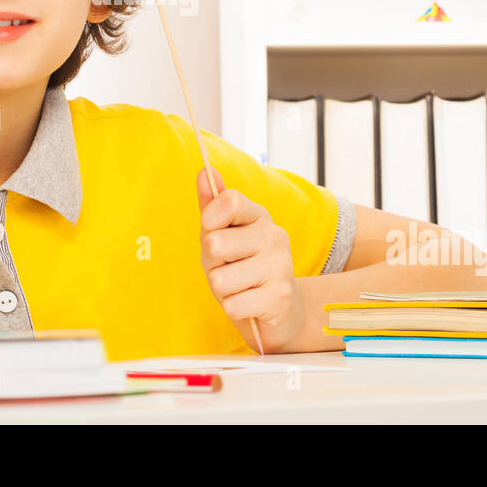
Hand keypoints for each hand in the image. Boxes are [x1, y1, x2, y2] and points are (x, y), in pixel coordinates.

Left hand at [196, 167, 305, 353]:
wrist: (281, 314)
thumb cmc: (244, 271)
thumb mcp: (224, 237)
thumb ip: (213, 206)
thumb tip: (204, 171)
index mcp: (260, 217)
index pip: (228, 201)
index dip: (210, 220)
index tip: (213, 233)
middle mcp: (275, 236)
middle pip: (215, 244)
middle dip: (212, 264)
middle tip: (229, 270)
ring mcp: (280, 267)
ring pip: (220, 279)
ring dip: (223, 290)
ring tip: (241, 289)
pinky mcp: (279, 298)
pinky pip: (232, 305)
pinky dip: (234, 309)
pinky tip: (250, 305)